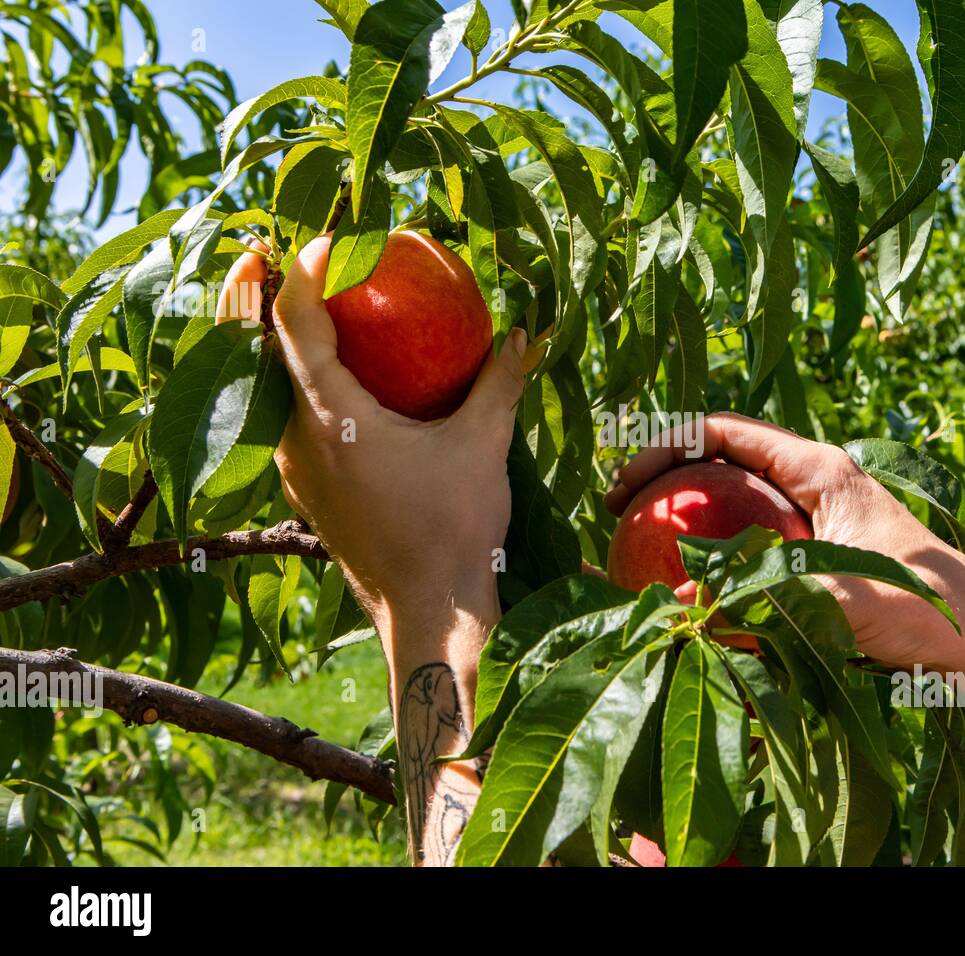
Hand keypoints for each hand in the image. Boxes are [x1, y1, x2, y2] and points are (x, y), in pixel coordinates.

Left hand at [217, 238, 526, 651]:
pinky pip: (280, 420)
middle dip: (248, 297)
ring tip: (278, 303)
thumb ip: (499, 382)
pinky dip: (285, 382)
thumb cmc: (455, 527)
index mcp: (331, 418)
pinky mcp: (306, 490)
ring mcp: (294, 469)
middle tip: (259, 252)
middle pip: (248, 352)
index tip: (324, 240)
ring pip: (258, 389)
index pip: (294, 324)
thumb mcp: (484, 445)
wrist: (430, 610)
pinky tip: (319, 375)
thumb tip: (520, 334)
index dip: (301, 272)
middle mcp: (296, 440)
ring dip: (262, 341)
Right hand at [604, 412, 964, 671]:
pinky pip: (750, 544)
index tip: (622, 489)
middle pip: (718, 461)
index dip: (662, 448)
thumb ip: (759, 593)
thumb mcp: (840, 596)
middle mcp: (813, 482)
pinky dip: (713, 557)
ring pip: (732, 502)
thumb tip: (677, 601)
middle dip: (663, 480)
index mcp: (819, 467)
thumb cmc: (925, 608)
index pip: (720, 432)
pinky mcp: (819, 555)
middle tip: (615, 518)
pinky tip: (691, 590)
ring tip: (637, 549)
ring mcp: (815, 518)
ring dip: (685, 519)